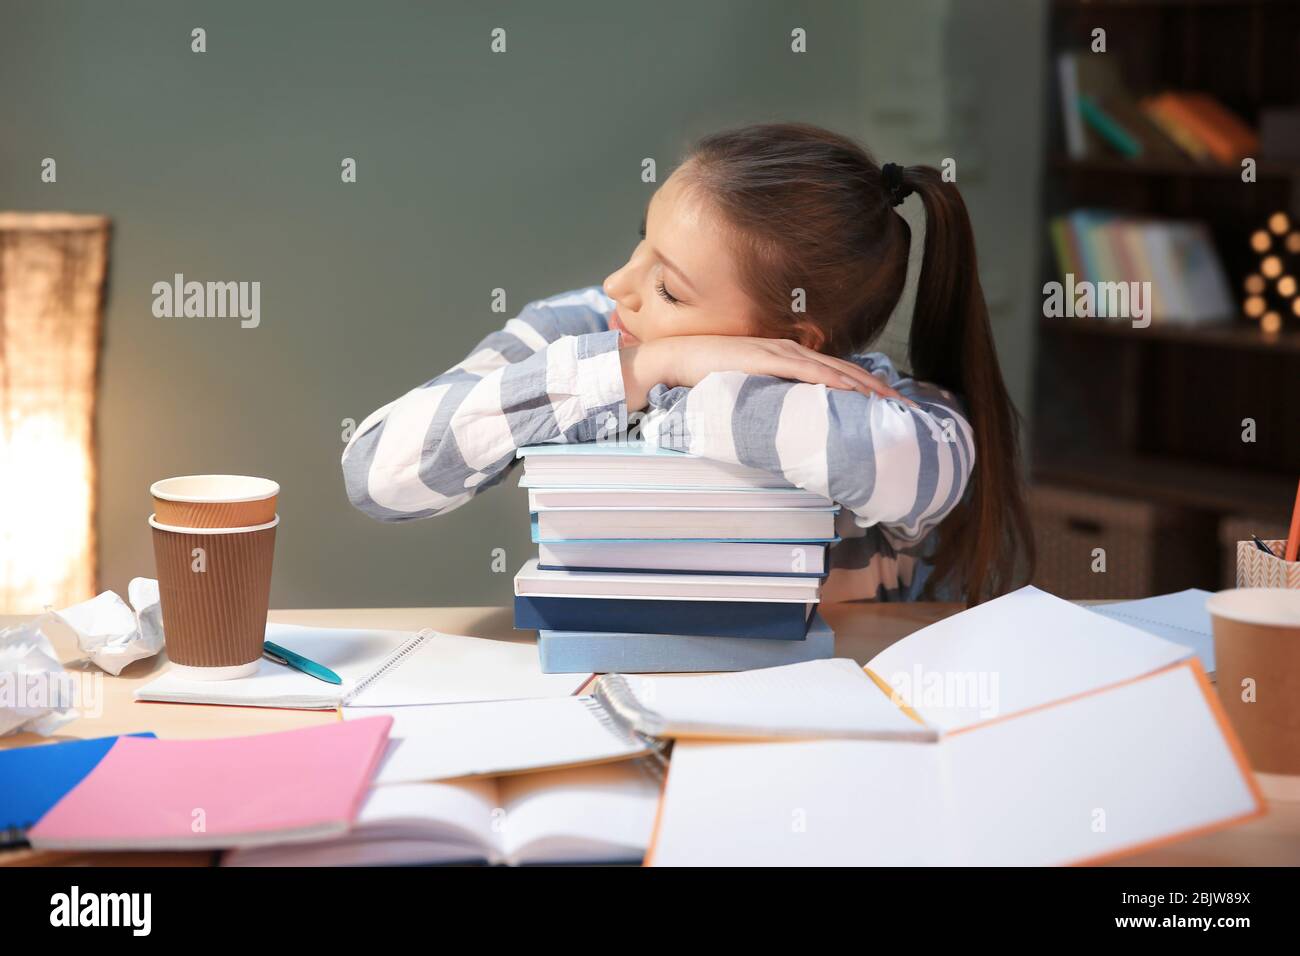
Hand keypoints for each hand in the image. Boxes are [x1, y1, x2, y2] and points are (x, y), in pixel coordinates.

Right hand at [618, 334, 905, 410]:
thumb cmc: (707, 378)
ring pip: (836, 371)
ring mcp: (781, 353)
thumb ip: (772, 401)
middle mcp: (793, 352)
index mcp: (791, 359)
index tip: (895, 406)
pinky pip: (808, 372)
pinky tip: (855, 391)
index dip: (870, 388)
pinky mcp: (767, 359)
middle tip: (910, 408)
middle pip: (848, 371)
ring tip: (894, 403)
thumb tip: (792, 426)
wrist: (675, 360)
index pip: (840, 374)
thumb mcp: (749, 391)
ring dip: (868, 386)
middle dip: (881, 389)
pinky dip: (835, 381)